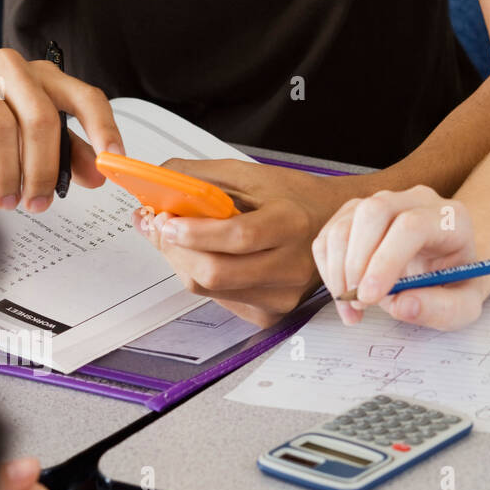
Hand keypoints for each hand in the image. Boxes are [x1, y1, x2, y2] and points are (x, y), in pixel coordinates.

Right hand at [0, 48, 122, 211]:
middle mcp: (13, 70)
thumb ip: (68, 148)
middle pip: (41, 120)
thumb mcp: (35, 123)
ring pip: (0, 130)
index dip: (103, 129)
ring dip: (8, 175)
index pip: (86, 98)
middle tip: (39, 202)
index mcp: (47, 76)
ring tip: (9, 199)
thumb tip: (97, 176)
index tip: (112, 159)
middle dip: (43, 170)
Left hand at [135, 159, 366, 326]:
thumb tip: (157, 185)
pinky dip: (202, 277)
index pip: (238, 237)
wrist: (332, 224)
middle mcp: (291, 266)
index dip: (194, 232)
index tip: (166, 220)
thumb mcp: (252, 175)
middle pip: (215, 273)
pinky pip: (219, 300)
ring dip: (183, 263)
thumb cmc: (295, 198)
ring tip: (180, 239)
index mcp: (291, 225)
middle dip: (175, 250)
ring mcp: (282, 295)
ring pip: (209, 289)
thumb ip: (202, 178)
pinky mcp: (271, 314)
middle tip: (160, 228)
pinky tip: (209, 257)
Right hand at [312, 186, 484, 329]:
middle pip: (373, 211)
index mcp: (449, 219)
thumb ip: (442, 309)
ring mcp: (385, 201)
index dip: (386, 261)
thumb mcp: (464, 306)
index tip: (369, 298)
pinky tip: (344, 296)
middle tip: (359, 303)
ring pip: (345, 223)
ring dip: (338, 270)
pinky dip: (328, 269)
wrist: (447, 263)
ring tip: (353, 308)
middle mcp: (417, 201)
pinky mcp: (358, 212)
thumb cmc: (456, 282)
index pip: (412, 225)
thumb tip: (402, 305)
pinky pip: (329, 234)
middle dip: (356, 262)